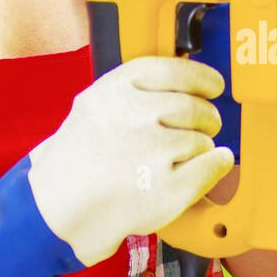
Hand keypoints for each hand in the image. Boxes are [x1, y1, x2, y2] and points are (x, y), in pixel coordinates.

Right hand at [28, 56, 234, 265]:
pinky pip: (210, 166)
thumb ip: (134, 91)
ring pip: (202, 139)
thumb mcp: (95, 105)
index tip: (213, 85)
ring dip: (201, 146)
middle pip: (194, 106)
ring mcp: (151, 152)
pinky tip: (211, 165)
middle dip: (206, 116)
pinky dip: (216, 164)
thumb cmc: (78, 158)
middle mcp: (133, 116)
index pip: (174, 71)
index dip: (201, 77)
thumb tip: (188, 84)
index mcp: (114, 91)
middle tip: (204, 125)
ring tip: (184, 155)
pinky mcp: (166, 187)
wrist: (60, 206)